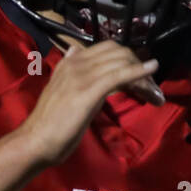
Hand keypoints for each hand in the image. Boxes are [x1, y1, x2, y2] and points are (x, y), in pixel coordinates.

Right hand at [19, 39, 162, 167]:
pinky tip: (152, 69)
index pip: (107, 49)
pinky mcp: (89, 90)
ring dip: (143, 75)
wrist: (35, 141)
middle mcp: (76, 63)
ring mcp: (82, 75)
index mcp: (70, 62)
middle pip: (117, 52)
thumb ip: (69, 72)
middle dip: (138, 65)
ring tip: (155, 92)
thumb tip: (74, 51)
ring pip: (120, 63)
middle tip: (151, 88)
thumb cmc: (50, 124)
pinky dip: (138, 70)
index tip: (141, 79)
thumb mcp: (61, 90)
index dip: (127, 60)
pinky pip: (118, 75)